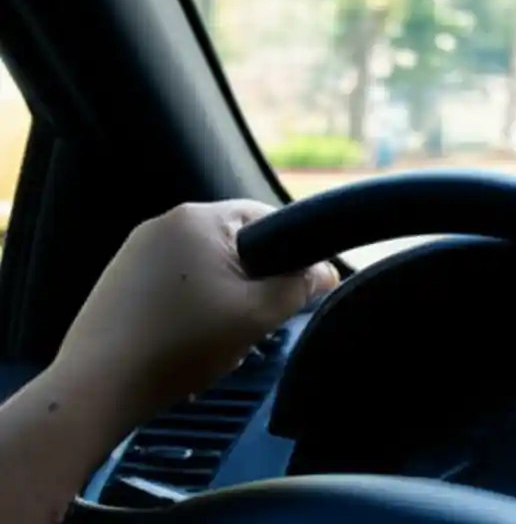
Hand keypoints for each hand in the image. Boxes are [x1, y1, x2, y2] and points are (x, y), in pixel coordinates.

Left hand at [0, 200, 337, 523]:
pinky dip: (191, 309)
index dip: (291, 256)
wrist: (98, 388)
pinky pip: (175, 284)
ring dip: (222, 300)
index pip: (267, 219)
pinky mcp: (118, 280)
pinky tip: (187, 345)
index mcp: (198, 218)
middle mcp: (163, 223)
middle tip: (254, 325)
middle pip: (235, 246)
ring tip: (218, 342)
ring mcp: (135, 251)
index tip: (294, 294)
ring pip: (206, 269)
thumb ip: (299, 287)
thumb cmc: (180, 345)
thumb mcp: (257, 316)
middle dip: (251, 284)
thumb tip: (326, 271)